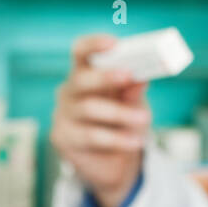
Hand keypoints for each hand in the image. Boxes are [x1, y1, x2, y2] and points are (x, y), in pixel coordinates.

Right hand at [50, 33, 150, 206]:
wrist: (114, 163)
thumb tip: (142, 77)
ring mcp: (63, 114)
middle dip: (105, 76)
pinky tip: (134, 140)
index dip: (93, 45)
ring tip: (144, 119)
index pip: (81, 52)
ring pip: (89, 108)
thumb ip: (133, 91)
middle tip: (128, 75)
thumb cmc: (122, 123)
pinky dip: (117, 138)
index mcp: (84, 74)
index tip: (114, 42)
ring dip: (121, 113)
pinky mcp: (63, 137)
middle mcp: (70, 90)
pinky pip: (91, 135)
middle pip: (81, 79)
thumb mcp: (133, 103)